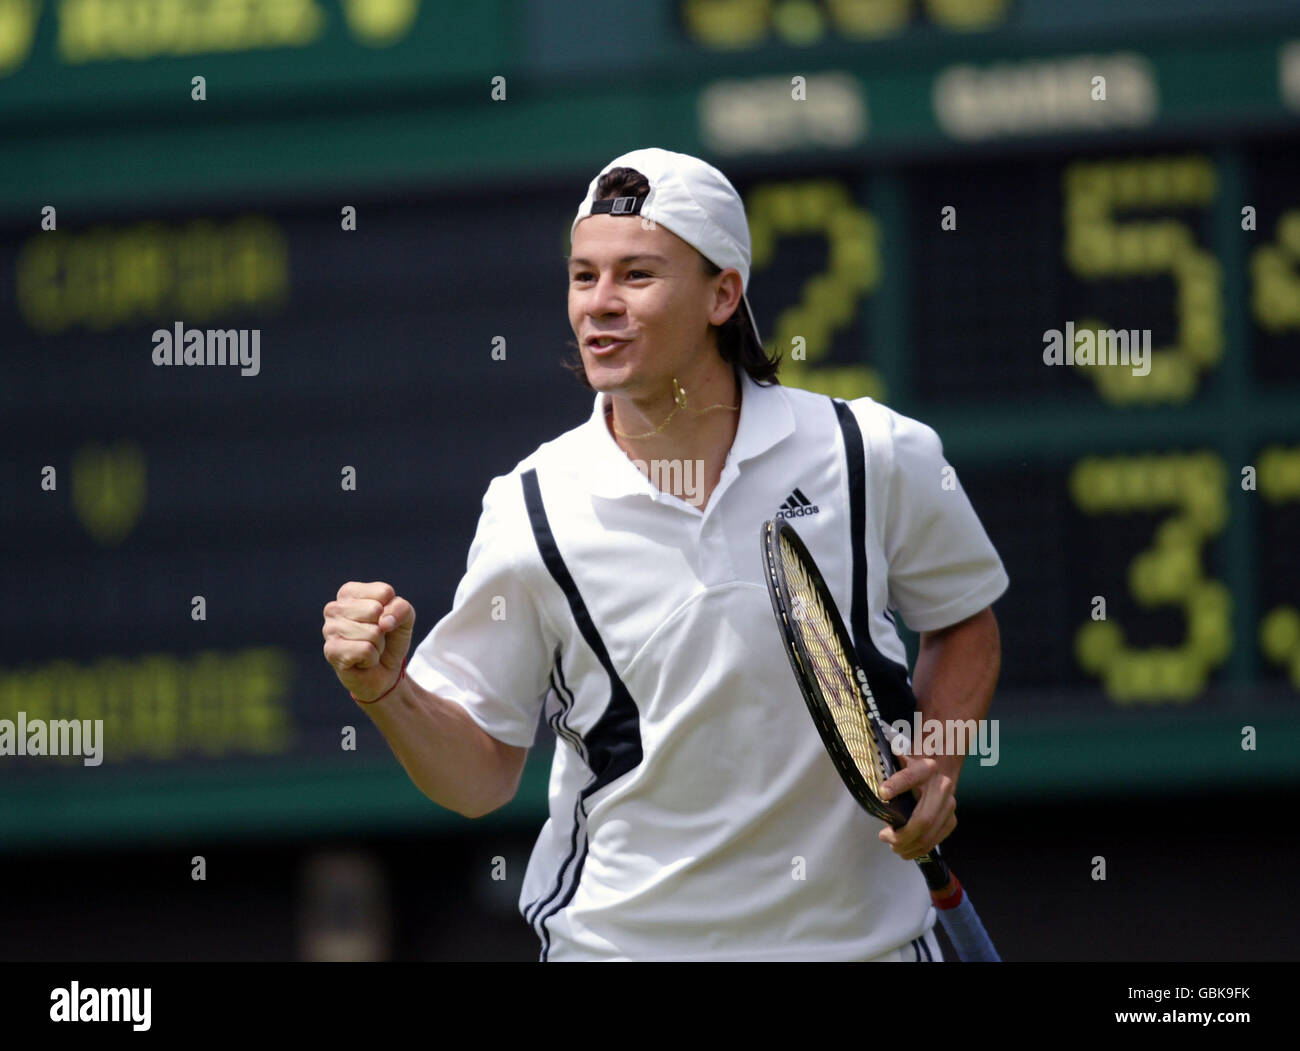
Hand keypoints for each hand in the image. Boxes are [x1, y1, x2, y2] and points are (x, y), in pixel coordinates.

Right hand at [322, 581, 414, 702]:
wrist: (384, 672)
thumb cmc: (390, 639)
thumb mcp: (405, 618)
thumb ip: (401, 608)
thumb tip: (383, 622)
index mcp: (349, 592)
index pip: (384, 592)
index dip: (392, 610)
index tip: (383, 621)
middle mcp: (334, 608)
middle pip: (375, 610)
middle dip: (383, 629)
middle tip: (375, 638)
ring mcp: (329, 629)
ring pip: (372, 632)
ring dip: (378, 645)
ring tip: (368, 648)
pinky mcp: (331, 651)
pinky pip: (366, 650)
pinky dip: (372, 658)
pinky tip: (361, 660)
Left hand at [877, 754, 956, 860]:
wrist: (942, 763)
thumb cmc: (917, 763)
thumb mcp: (902, 759)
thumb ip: (891, 770)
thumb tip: (881, 790)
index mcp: (927, 768)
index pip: (910, 777)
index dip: (896, 786)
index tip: (883, 793)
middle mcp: (943, 787)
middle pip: (924, 820)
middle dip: (902, 836)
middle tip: (884, 837)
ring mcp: (949, 806)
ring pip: (930, 834)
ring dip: (909, 846)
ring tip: (893, 845)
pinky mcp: (951, 819)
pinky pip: (935, 840)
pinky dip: (918, 849)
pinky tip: (905, 849)